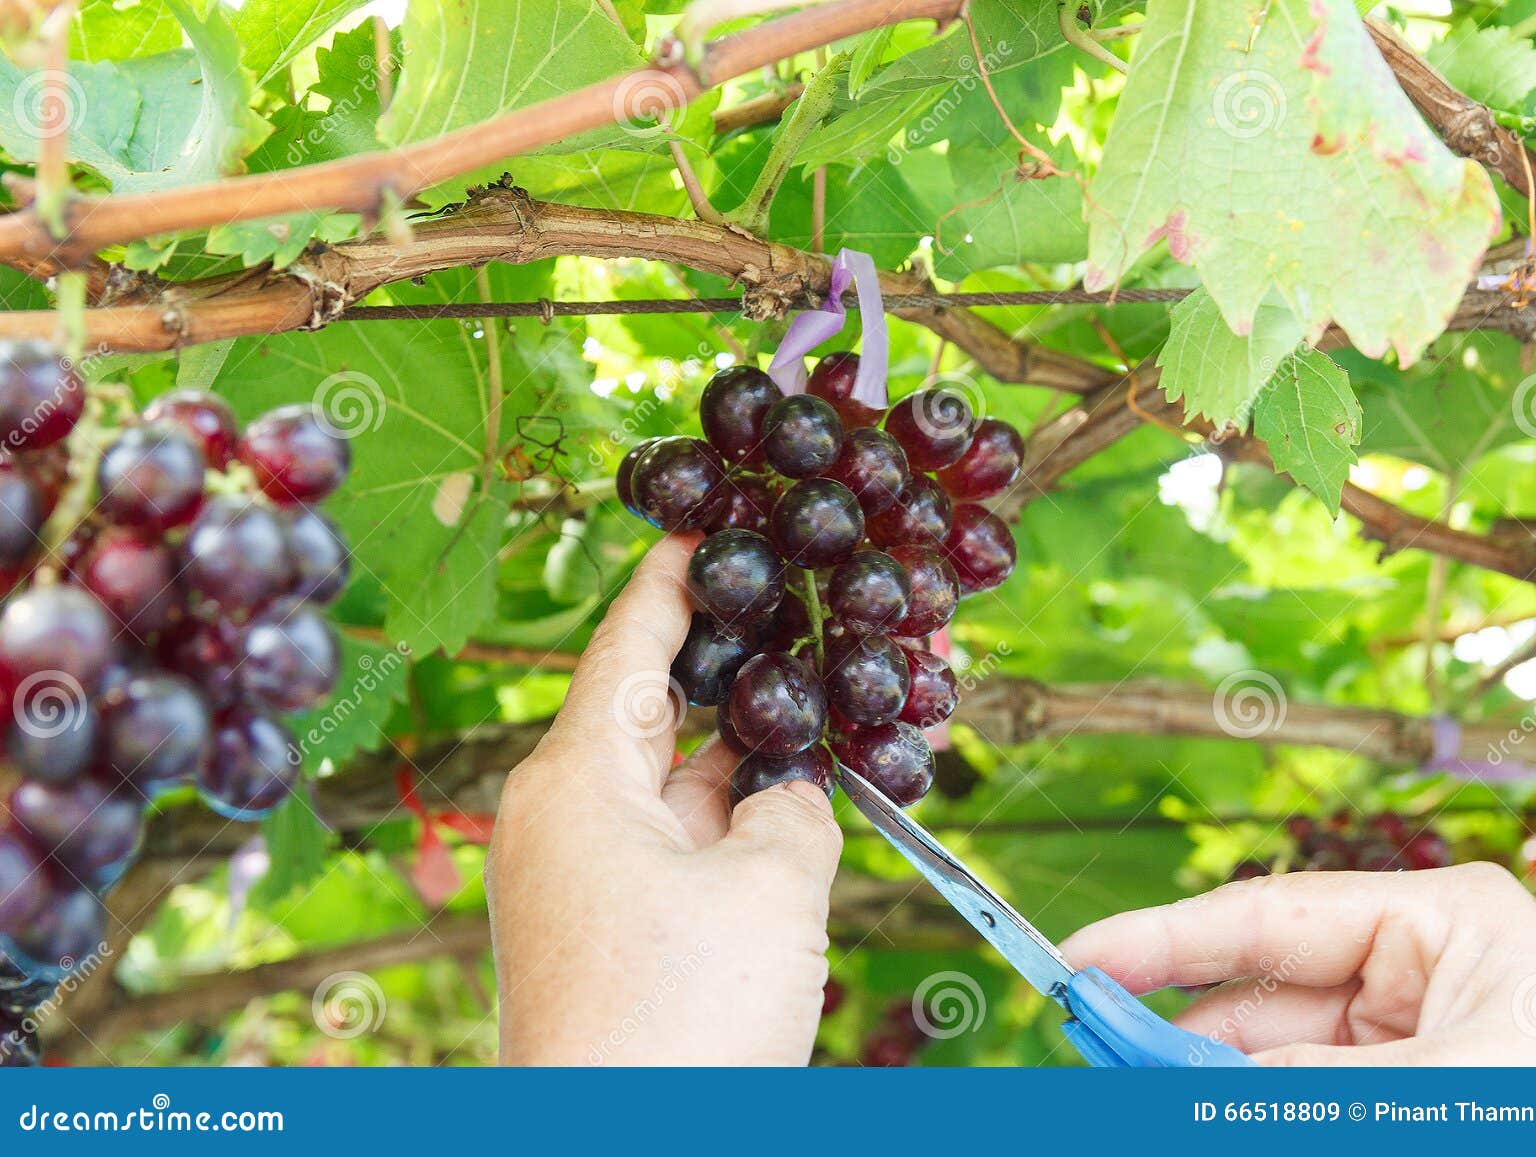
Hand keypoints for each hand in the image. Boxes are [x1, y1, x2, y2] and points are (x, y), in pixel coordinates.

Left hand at [486, 534, 841, 1065]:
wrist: (619, 1152)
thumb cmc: (678, 1021)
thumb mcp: (771, 891)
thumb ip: (796, 816)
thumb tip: (790, 802)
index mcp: (577, 778)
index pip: (628, 641)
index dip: (674, 575)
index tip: (705, 520)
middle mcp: (563, 817)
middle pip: (657, 708)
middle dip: (738, 667)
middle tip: (803, 612)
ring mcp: (580, 879)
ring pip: (675, 786)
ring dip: (746, 756)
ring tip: (823, 707)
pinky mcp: (605, 932)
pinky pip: (675, 847)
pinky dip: (732, 823)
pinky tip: (796, 804)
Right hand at [1059, 863, 1535, 1064]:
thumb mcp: (1436, 1087)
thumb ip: (1292, 1083)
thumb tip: (1166, 1077)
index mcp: (1438, 921)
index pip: (1265, 916)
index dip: (1159, 938)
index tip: (1074, 962)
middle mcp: (1416, 973)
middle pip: (1257, 998)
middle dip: (1174, 1032)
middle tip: (1091, 1054)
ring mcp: (1413, 1041)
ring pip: (1272, 1059)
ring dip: (1205, 1077)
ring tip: (1138, 1089)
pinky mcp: (1411, 1095)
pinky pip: (1304, 1094)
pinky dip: (1248, 1103)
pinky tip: (1191, 1100)